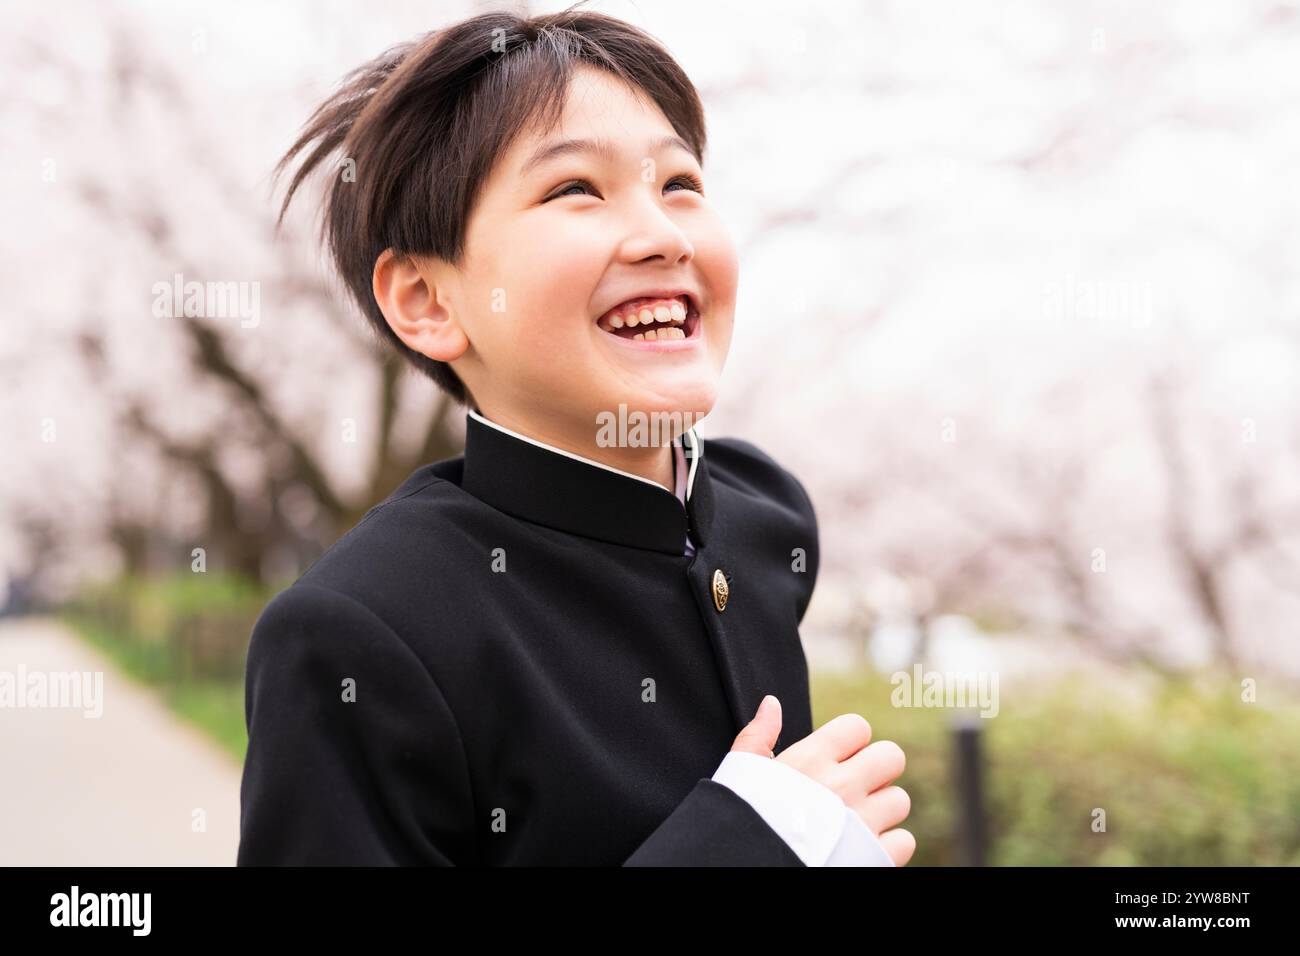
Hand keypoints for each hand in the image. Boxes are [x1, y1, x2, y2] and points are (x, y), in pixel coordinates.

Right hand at [732, 695, 915, 865]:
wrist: (745, 866)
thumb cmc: (742, 818)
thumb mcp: (740, 772)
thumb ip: (758, 735)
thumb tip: (772, 703)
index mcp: (811, 760)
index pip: (857, 726)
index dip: (850, 740)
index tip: (838, 758)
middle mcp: (842, 785)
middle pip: (892, 757)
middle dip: (879, 769)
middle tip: (858, 785)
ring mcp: (862, 821)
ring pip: (899, 800)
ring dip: (882, 809)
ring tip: (857, 820)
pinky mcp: (875, 856)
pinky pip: (904, 840)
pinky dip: (888, 845)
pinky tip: (864, 847)